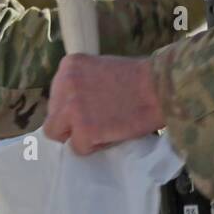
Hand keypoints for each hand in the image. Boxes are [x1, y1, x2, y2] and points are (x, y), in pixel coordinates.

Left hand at [44, 54, 163, 153]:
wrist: (161, 87)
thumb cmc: (140, 79)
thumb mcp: (102, 68)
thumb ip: (83, 83)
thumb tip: (72, 107)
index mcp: (69, 65)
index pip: (56, 95)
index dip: (73, 107)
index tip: (92, 109)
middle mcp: (64, 83)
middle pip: (53, 114)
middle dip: (70, 122)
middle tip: (97, 122)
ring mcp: (72, 107)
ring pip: (56, 133)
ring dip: (77, 135)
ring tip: (102, 130)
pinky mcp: (83, 129)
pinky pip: (77, 148)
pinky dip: (94, 147)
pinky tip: (111, 134)